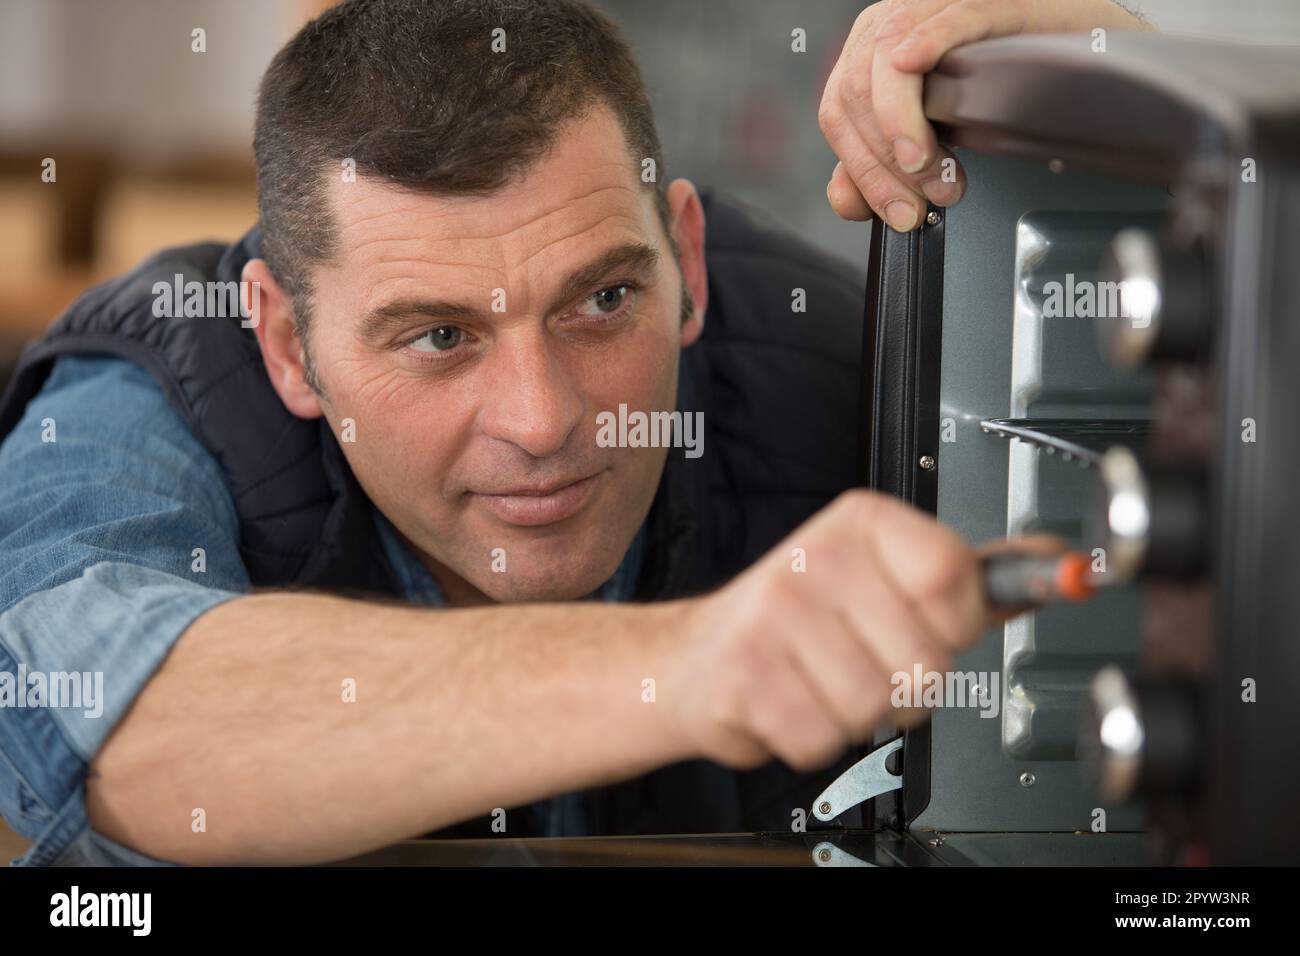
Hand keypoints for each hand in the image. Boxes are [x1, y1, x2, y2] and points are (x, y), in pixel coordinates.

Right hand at [661, 489, 1057, 772]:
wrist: (696, 658)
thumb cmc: (800, 619)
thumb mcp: (889, 580)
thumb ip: (978, 579)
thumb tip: (1058, 567)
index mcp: (861, 522)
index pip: (952, 578)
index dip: (953, 624)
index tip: (924, 623)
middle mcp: (814, 555)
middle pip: (925, 662)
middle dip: (905, 684)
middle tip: (862, 660)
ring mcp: (773, 614)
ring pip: (877, 708)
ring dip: (858, 715)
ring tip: (822, 683)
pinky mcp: (744, 674)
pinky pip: (824, 740)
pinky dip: (813, 739)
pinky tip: (791, 702)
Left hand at [819, 0, 1153, 227]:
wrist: (1096, 62)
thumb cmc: (1013, 96)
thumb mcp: (938, 140)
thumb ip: (880, 168)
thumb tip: (844, 201)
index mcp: (873, 53)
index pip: (838, 109)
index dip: (862, 168)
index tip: (898, 212)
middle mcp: (900, 22)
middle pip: (857, 89)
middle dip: (888, 159)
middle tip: (929, 198)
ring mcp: (946, 5)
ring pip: (891, 55)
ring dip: (905, 124)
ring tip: (937, 170)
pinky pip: (956, 12)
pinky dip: (931, 39)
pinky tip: (913, 64)